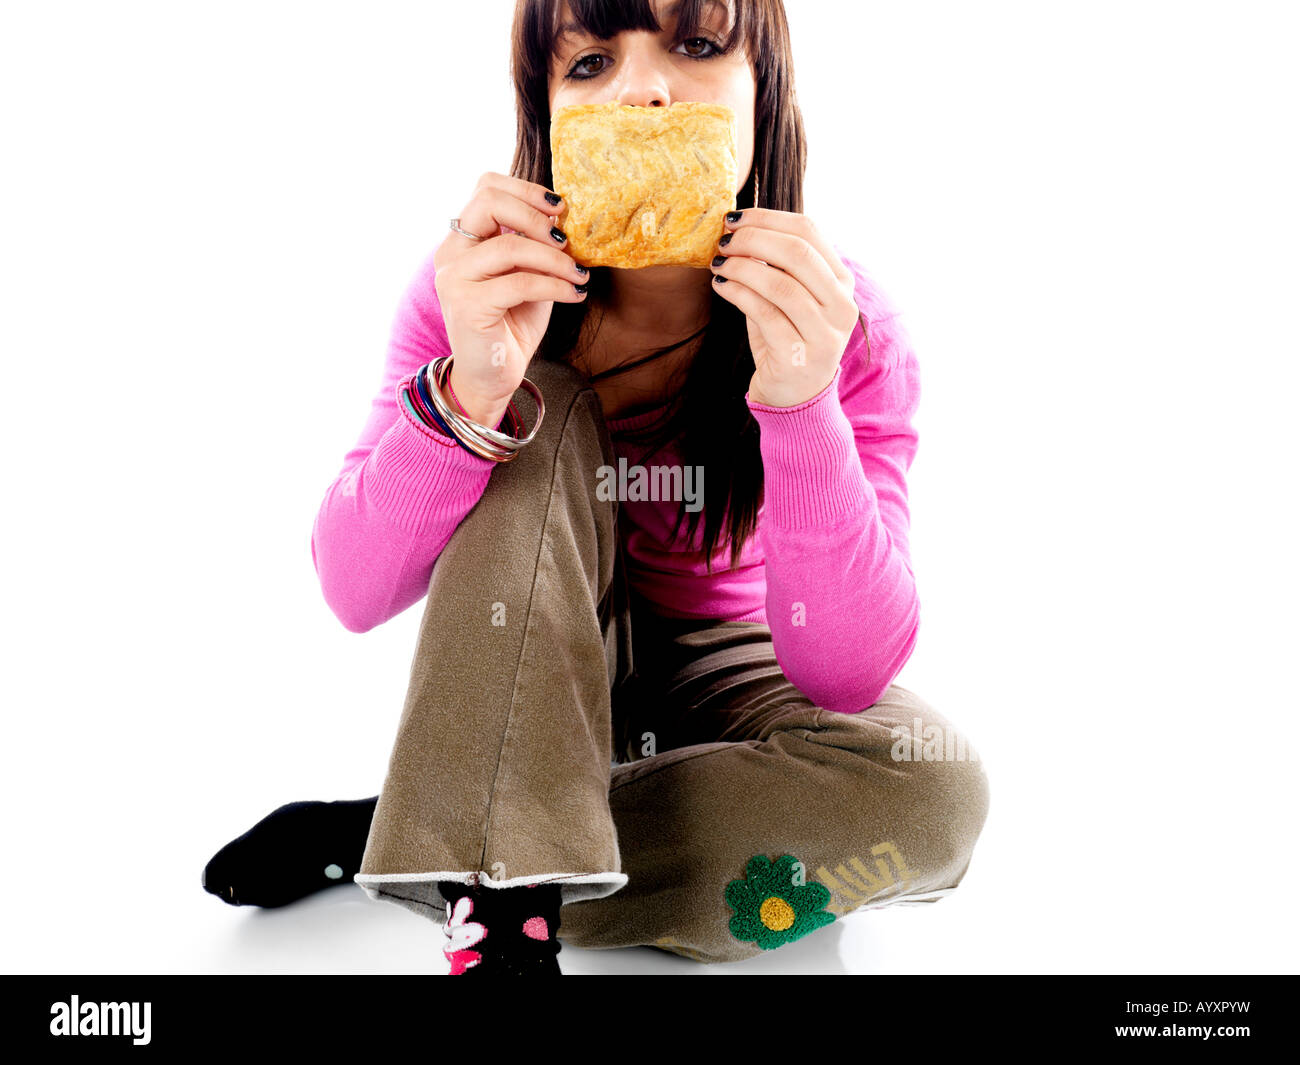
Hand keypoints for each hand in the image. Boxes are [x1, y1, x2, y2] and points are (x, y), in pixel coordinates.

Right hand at [431, 172, 590, 423]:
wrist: (492, 377)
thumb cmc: (511, 325)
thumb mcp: (528, 275)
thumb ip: (536, 245)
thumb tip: (564, 215)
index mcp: (463, 239)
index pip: (486, 187)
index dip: (526, 189)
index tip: (560, 208)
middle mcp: (451, 253)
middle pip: (489, 201)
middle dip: (536, 216)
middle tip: (566, 240)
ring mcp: (454, 278)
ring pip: (511, 245)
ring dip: (555, 259)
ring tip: (578, 275)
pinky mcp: (467, 305)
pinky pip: (521, 282)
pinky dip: (556, 286)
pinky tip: (575, 294)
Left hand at [708, 209, 860, 407]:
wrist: (795, 396)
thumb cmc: (786, 337)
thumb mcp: (789, 296)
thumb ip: (776, 265)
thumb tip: (738, 227)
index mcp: (841, 281)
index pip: (809, 231)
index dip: (767, 218)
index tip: (734, 219)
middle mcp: (841, 305)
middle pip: (797, 253)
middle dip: (753, 240)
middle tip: (723, 242)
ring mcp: (824, 333)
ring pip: (780, 284)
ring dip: (741, 268)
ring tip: (718, 264)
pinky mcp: (799, 356)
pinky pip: (764, 313)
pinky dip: (737, 293)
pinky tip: (720, 286)